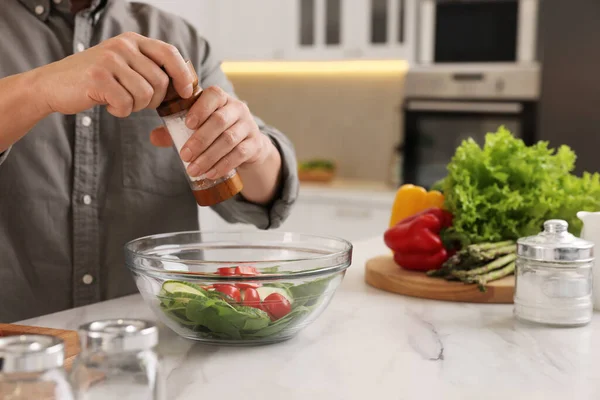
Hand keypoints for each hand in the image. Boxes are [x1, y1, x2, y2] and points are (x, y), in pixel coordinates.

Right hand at [37, 32, 193, 117]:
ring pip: (145, 94)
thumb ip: (149, 68)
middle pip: (160, 81)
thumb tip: (186, 84)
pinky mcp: (98, 78)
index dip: (183, 74)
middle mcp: (122, 46)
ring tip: (119, 100)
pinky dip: (121, 111)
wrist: (53, 85)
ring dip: (136, 106)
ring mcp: (109, 60)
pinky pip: (126, 104)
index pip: (169, 53)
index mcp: (132, 41)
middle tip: (135, 101)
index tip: (186, 93)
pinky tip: (108, 105)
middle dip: (154, 100)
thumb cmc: (96, 81)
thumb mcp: (124, 66)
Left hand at [150, 86, 276, 179]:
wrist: (246, 145)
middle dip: (200, 140)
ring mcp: (248, 126)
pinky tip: (211, 173)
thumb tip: (153, 137)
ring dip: (209, 156)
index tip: (187, 124)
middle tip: (184, 156)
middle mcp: (237, 108)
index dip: (200, 108)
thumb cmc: (215, 132)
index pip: (213, 95)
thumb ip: (174, 130)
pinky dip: (224, 164)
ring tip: (193, 169)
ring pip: (229, 139)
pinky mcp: (255, 144)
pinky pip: (240, 153)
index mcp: (221, 99)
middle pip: (219, 121)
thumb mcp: (196, 127)